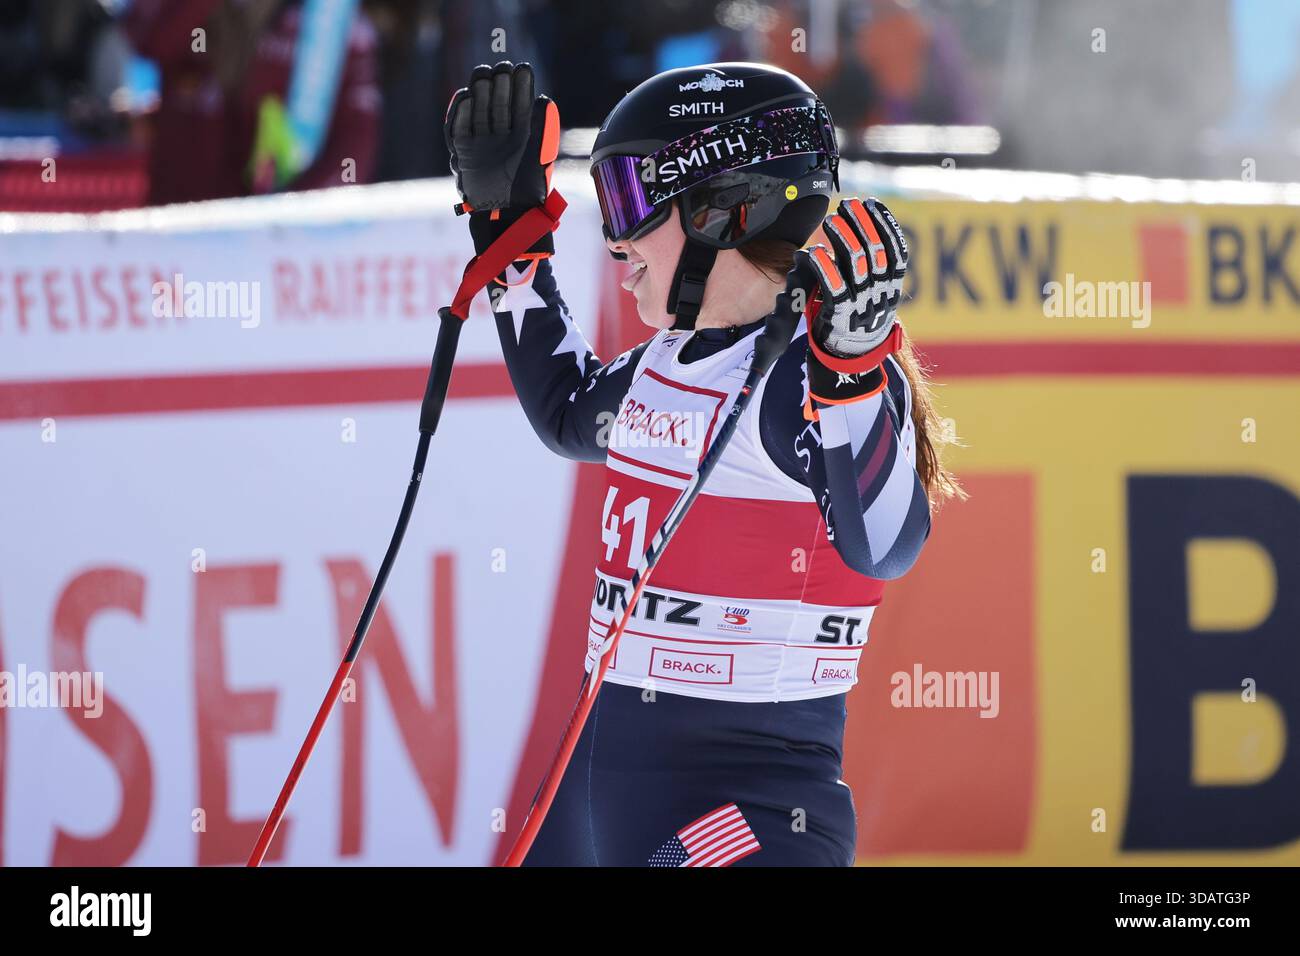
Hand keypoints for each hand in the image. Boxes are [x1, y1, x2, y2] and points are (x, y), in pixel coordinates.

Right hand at [444, 60, 558, 212]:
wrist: (507, 216)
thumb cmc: (529, 192)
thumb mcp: (540, 158)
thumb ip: (543, 129)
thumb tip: (545, 100)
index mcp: (522, 138)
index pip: (520, 106)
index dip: (521, 87)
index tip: (522, 68)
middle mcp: (501, 138)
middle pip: (497, 105)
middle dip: (499, 85)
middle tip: (501, 67)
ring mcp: (482, 144)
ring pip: (480, 112)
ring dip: (481, 92)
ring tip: (484, 73)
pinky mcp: (465, 153)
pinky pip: (461, 128)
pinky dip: (462, 112)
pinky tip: (467, 95)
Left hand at [806, 197, 907, 359]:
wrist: (853, 358)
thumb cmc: (859, 318)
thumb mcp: (875, 293)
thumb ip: (871, 266)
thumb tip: (859, 228)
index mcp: (892, 286)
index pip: (896, 250)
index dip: (885, 224)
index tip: (872, 203)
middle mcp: (880, 293)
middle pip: (875, 251)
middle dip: (862, 223)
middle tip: (848, 204)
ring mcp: (862, 304)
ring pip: (857, 264)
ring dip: (844, 238)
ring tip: (833, 220)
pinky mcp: (840, 315)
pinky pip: (834, 287)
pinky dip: (825, 267)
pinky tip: (816, 252)